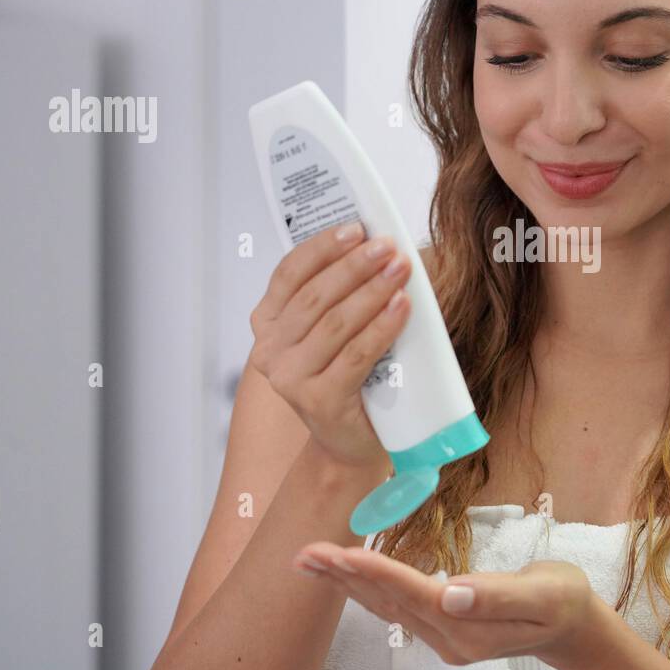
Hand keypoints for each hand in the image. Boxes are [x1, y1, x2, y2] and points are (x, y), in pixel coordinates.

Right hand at [248, 222, 411, 469]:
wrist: (350, 441)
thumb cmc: (348, 377)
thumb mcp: (333, 331)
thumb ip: (340, 294)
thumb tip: (379, 247)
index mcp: (268, 323)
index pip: (289, 274)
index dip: (322, 248)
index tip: (356, 228)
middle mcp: (270, 350)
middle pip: (314, 296)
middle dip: (355, 266)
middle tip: (388, 247)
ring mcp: (291, 377)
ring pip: (335, 323)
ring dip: (372, 291)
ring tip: (401, 270)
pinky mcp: (319, 400)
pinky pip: (356, 354)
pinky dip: (382, 326)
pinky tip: (402, 307)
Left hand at [294, 542, 596, 667]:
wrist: (571, 624)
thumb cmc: (562, 600)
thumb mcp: (545, 594)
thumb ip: (500, 595)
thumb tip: (455, 592)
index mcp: (472, 626)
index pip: (416, 595)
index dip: (379, 573)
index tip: (345, 554)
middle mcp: (450, 636)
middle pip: (390, 602)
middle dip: (346, 576)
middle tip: (307, 553)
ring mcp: (444, 636)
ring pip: (386, 606)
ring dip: (347, 582)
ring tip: (311, 561)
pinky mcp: (441, 627)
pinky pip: (396, 607)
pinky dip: (366, 588)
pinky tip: (346, 575)